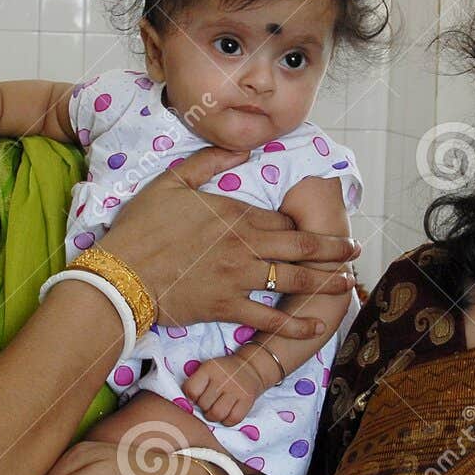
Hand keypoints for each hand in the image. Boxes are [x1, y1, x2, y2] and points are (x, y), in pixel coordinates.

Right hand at [100, 146, 359, 340]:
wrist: (120, 274)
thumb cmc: (141, 228)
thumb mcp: (171, 182)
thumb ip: (209, 162)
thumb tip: (244, 149)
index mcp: (233, 214)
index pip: (280, 219)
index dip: (302, 226)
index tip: (316, 229)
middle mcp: (244, 244)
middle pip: (300, 246)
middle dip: (332, 248)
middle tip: (354, 250)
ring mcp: (239, 277)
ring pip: (293, 278)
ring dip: (325, 281)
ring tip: (346, 281)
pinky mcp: (228, 306)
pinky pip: (269, 317)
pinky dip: (294, 323)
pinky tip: (315, 325)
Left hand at [183, 354, 267, 426]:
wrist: (250, 368)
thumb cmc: (222, 372)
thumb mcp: (206, 369)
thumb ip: (195, 383)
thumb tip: (186, 405)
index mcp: (209, 369)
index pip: (191, 390)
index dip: (191, 398)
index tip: (197, 397)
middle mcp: (223, 379)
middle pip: (204, 404)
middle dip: (203, 408)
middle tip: (208, 404)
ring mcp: (236, 390)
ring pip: (217, 414)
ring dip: (213, 417)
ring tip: (215, 411)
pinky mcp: (247, 400)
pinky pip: (233, 419)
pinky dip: (227, 421)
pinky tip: (226, 414)